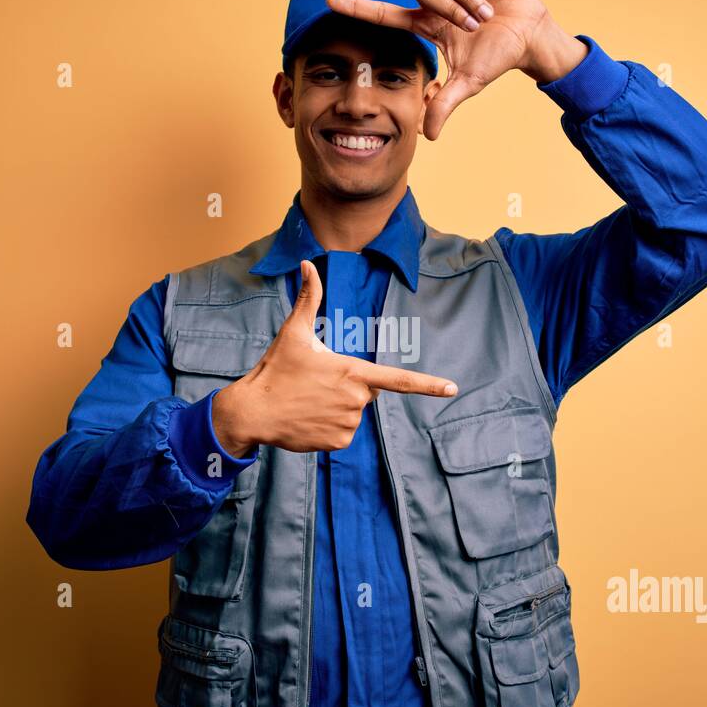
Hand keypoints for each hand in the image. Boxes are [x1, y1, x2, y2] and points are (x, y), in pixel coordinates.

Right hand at [212, 260, 457, 455]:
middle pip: (366, 392)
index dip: (428, 384)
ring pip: (353, 412)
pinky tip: (308, 419)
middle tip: (316, 384)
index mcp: (352, 371)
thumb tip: (308, 264)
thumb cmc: (276, 369)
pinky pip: (343, 432)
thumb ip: (309, 298)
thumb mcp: (293, 332)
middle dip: (347, 387)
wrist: (253, 411)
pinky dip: (329, 426)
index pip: (398, 379)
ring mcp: (348, 423)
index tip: (452, 388)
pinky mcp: (339, 442)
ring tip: (309, 401)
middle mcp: (356, 399)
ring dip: (337, 407)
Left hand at [325, 0, 585, 139]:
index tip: (329, 1)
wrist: (529, 35)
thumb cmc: (497, 58)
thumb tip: (427, 137)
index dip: (356, 7)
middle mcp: (432, 1)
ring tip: (486, 11)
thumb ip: (444, 105)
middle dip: (451, 11)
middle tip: (475, 25)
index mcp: (426, 25)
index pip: (383, 14)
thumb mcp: (468, 83)